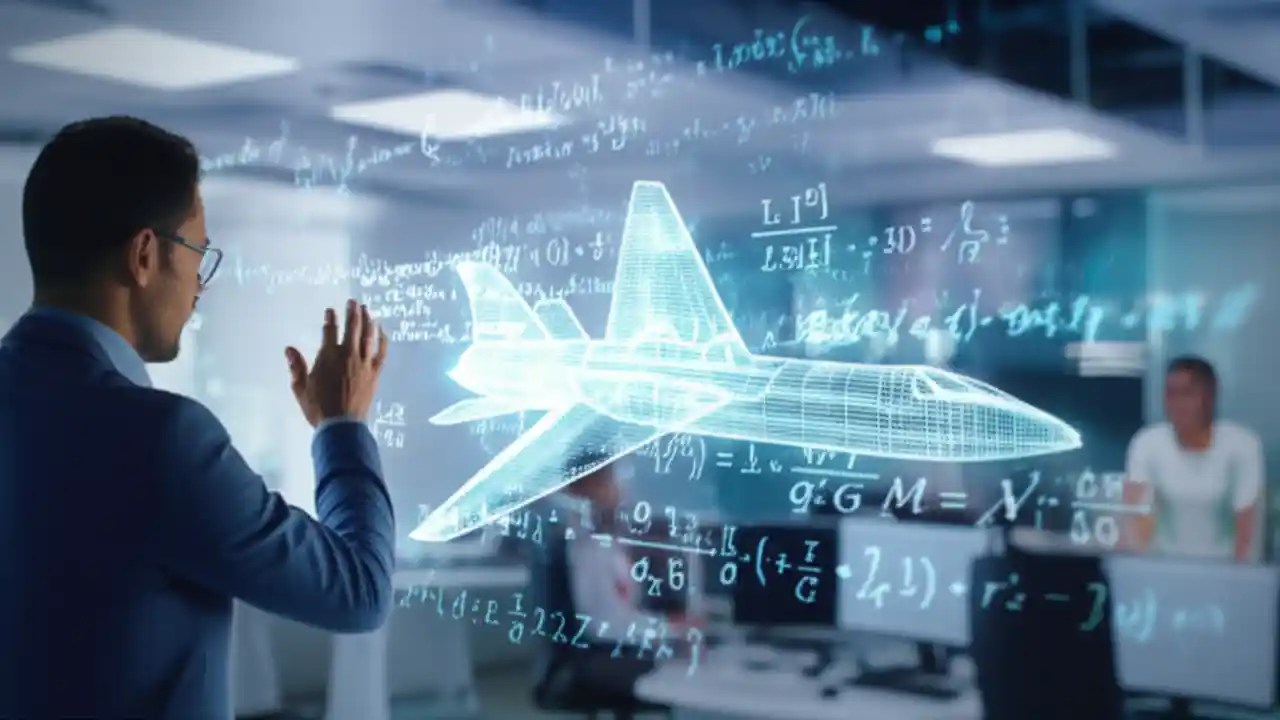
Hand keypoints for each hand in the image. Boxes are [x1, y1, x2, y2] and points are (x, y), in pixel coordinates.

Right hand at [285, 299, 387, 426]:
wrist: (342, 425)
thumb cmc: (318, 408)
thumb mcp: (301, 388)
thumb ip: (296, 366)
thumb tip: (289, 349)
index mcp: (328, 356)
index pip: (329, 331)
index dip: (330, 318)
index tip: (330, 310)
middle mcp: (348, 355)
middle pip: (352, 328)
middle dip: (353, 312)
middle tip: (354, 302)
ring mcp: (364, 363)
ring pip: (368, 336)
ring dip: (368, 321)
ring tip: (368, 309)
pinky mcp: (375, 373)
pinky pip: (382, 352)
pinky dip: (383, 340)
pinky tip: (383, 332)